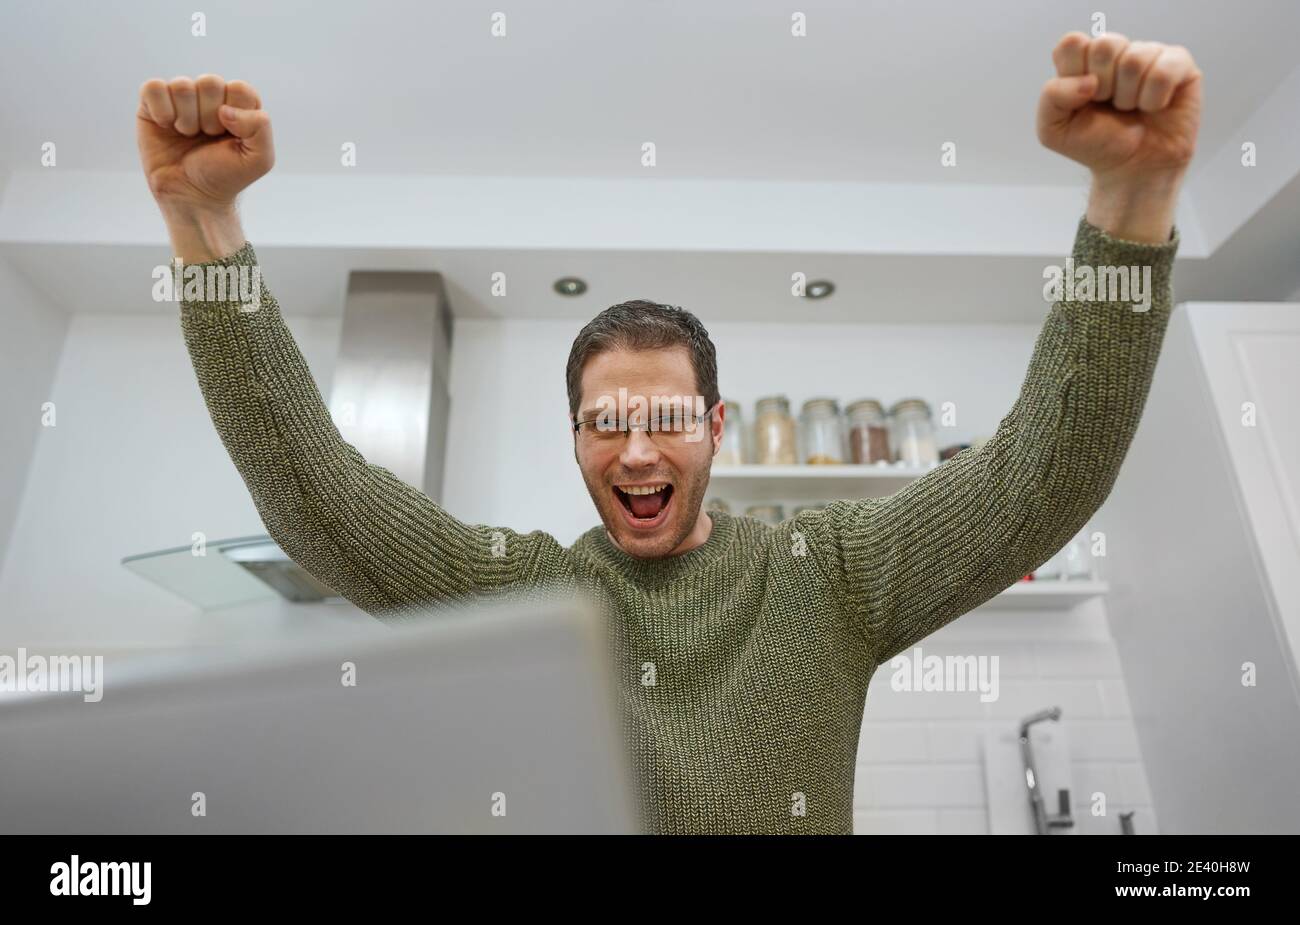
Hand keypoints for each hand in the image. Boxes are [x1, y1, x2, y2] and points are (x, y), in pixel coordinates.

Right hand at [137, 75, 274, 211]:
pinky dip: (161, 110)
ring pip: (182, 86)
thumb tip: (225, 109)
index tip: (231, 137)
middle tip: (208, 137)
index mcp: (238, 104)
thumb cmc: (226, 176)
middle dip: (210, 117)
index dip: (235, 115)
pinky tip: (166, 127)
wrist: (192, 197)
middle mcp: (210, 97)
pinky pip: (154, 88)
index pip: (239, 89)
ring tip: (188, 135)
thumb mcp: (259, 159)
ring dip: (186, 118)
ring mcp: (181, 99)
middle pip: (209, 82)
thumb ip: (260, 127)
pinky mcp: (152, 105)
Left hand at [1037, 33, 1201, 241]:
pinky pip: (1164, 71)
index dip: (1075, 74)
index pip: (1072, 43)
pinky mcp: (1179, 64)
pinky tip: (1153, 107)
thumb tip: (1089, 81)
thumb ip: (1052, 96)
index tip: (1082, 99)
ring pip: (1134, 60)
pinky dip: (1153, 99)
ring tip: (1130, 109)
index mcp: (1082, 60)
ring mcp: (1148, 54)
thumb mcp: (1053, 129)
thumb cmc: (1095, 144)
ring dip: (1128, 98)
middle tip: (1109, 105)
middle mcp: (1116, 51)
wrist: (1131, 169)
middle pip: (1105, 46)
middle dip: (1103, 88)